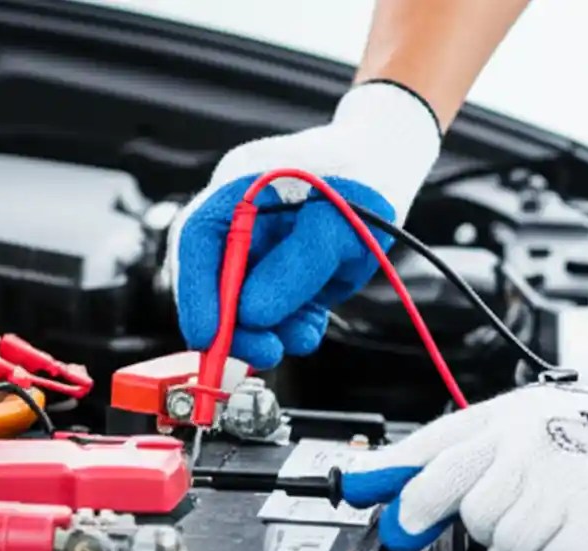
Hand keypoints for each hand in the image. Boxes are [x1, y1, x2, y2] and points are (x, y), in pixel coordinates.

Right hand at [164, 81, 440, 369]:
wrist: (391, 163)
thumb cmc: (368, 174)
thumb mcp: (343, 218)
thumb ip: (299, 263)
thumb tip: (252, 313)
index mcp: (239, 186)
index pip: (196, 239)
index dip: (196, 290)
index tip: (208, 335)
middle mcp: (239, 220)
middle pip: (212, 277)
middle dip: (231, 323)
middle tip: (262, 351)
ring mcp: (257, 248)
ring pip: (240, 303)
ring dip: (263, 331)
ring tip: (296, 338)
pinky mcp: (279, 274)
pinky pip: (271, 311)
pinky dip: (286, 329)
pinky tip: (307, 328)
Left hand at [341, 384, 587, 550]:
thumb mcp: (535, 422)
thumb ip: (469, 451)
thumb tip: (395, 488)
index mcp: (512, 415)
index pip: (433, 445)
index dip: (386, 472)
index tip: (350, 488)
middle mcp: (531, 442)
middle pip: (452, 498)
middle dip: (443, 519)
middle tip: (464, 522)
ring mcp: (563, 481)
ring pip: (492, 539)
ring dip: (510, 546)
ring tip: (546, 523)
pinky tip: (562, 547)